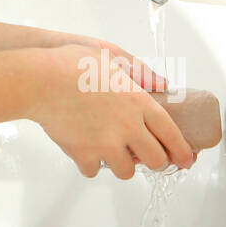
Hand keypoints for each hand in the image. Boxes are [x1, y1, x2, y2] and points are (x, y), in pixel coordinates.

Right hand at [26, 43, 195, 179]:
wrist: (38, 80)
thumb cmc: (70, 64)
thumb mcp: (110, 55)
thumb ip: (140, 71)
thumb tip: (162, 83)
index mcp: (138, 102)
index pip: (171, 134)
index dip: (183, 150)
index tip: (186, 158)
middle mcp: (127, 126)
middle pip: (156, 159)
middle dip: (158, 162)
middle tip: (152, 158)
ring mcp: (106, 144)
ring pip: (127, 171)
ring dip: (124, 165)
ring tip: (116, 153)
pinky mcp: (83, 154)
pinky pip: (94, 171)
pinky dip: (92, 165)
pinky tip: (88, 152)